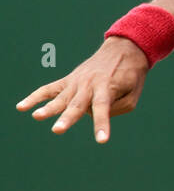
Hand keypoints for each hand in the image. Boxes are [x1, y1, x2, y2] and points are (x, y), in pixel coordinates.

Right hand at [15, 35, 150, 142]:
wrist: (123, 50)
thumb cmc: (131, 76)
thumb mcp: (134, 94)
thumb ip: (119, 108)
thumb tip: (94, 115)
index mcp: (108, 87)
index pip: (103, 108)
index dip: (102, 124)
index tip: (101, 140)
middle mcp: (89, 84)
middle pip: (77, 104)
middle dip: (67, 118)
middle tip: (57, 130)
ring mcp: (76, 82)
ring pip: (61, 98)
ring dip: (48, 108)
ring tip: (36, 117)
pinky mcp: (68, 80)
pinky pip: (49, 89)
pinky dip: (35, 97)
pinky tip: (22, 107)